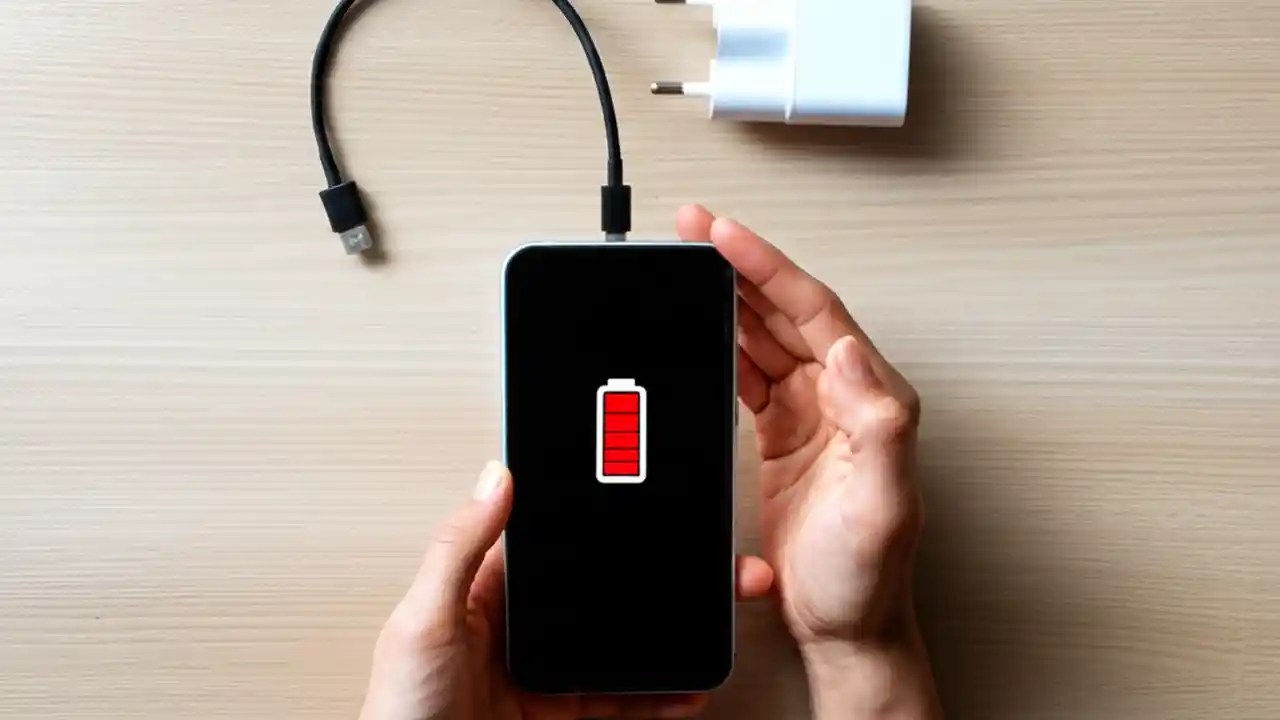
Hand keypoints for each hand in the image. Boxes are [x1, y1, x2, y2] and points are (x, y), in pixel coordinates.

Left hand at [358, 461, 775, 719]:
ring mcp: (541, 669)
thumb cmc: (399, 711)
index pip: (548, 538)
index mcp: (482, 588)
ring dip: (663, 629)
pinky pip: (618, 696)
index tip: (639, 491)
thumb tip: (494, 479)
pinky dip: (656, 694)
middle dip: (648, 571)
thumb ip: (457, 550)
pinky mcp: (557, 712)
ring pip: (617, 639)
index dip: (592, 514)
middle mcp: (517, 625)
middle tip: (699, 555)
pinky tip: (683, 686)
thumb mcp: (424, 620)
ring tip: (709, 612)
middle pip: (597, 587)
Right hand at [677, 207, 941, 718]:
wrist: (844, 625)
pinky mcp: (783, 435)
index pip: (814, 311)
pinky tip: (701, 327)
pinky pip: (748, 372)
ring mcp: (810, 413)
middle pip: (783, 310)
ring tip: (688, 262)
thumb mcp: (884, 503)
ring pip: (763, 335)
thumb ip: (876, 424)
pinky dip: (722, 342)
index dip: (766, 266)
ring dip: (727, 295)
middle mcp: (843, 397)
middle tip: (693, 229)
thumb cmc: (867, 575)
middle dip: (739, 264)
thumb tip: (846, 349)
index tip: (724, 235)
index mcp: (870, 398)